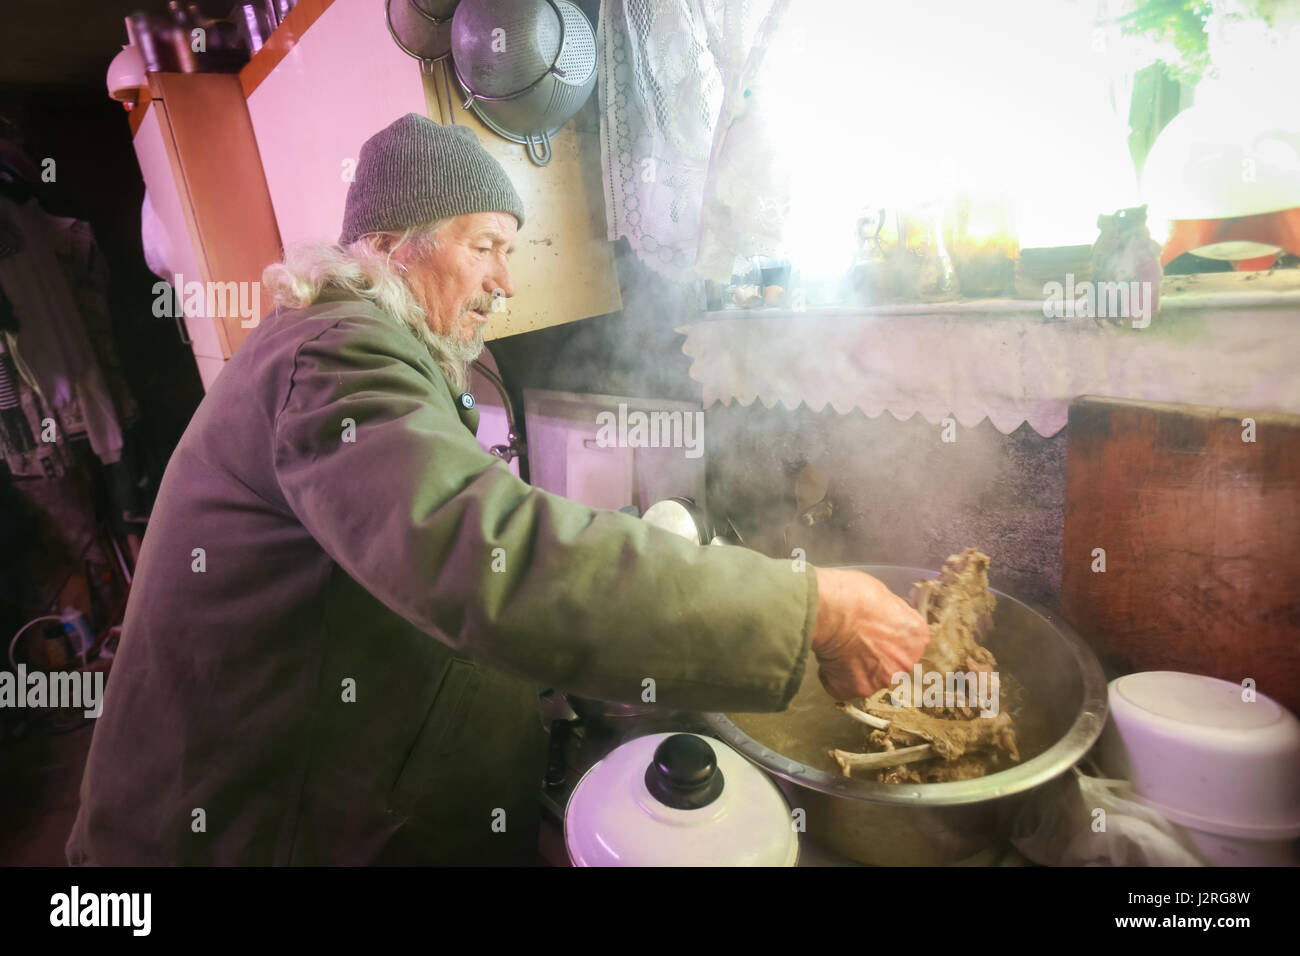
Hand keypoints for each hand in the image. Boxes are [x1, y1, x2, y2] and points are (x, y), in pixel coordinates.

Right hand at [809, 567, 929, 700]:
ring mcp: (882, 680)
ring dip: (854, 668)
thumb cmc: (853, 596)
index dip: (887, 636)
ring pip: (868, 678)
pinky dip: (834, 676)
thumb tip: (888, 621)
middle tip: (854, 640)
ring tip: (838, 647)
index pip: (907, 643)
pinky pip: (844, 687)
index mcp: (916, 637)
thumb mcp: (884, 595)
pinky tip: (828, 657)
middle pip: (890, 664)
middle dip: (874, 656)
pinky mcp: (857, 689)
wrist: (829, 610)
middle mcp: (905, 663)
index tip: (874, 631)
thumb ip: (893, 617)